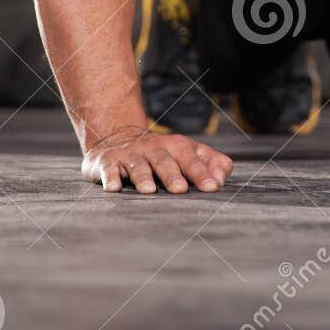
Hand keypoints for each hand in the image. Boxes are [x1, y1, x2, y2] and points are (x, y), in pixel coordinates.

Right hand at [82, 128, 233, 194]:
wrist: (117, 138)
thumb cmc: (162, 154)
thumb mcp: (188, 153)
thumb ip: (211, 163)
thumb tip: (221, 179)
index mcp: (177, 146)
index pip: (192, 158)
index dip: (202, 172)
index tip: (212, 187)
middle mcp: (153, 148)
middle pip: (165, 160)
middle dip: (172, 174)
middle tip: (180, 190)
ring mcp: (130, 154)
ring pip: (138, 164)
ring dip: (143, 176)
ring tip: (149, 190)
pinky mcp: (108, 161)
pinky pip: (109, 168)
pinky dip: (111, 177)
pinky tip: (113, 188)